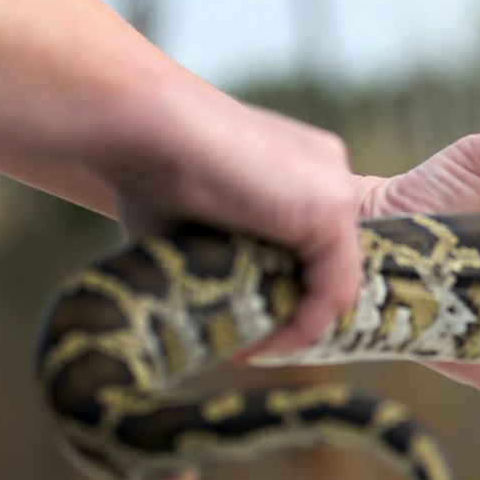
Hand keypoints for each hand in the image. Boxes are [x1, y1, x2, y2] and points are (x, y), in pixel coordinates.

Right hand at [114, 91, 365, 361]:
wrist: (143, 126)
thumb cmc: (148, 171)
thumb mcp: (199, 223)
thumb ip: (226, 255)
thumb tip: (218, 312)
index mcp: (302, 168)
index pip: (316, 242)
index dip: (289, 291)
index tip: (250, 329)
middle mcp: (329, 172)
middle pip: (331, 261)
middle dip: (297, 311)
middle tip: (255, 348)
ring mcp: (336, 188)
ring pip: (337, 278)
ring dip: (299, 326)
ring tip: (254, 353)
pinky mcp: (331, 209)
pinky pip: (336, 287)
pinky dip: (303, 326)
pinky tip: (260, 346)